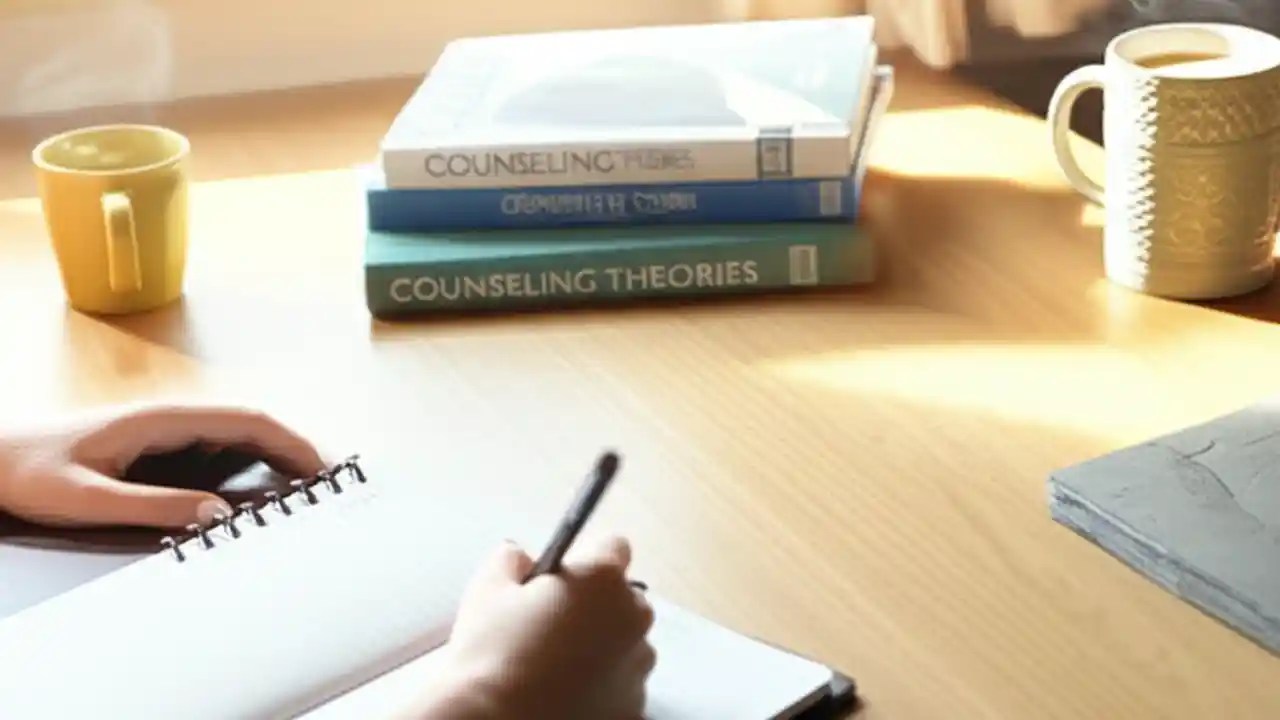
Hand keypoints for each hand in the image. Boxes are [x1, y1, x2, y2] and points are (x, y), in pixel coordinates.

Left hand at [0, 403, 325, 528]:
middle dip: (297, 447)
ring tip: (310, 483)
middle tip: (332, 480)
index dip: (291, 442)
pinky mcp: (159, 444)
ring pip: (240, 433)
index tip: (321, 467)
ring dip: (279, 453)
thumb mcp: (89, 497)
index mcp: (161, 420)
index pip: (246, 421)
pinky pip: (221, 446)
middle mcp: (170, 417)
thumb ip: (154, 505)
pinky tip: (263, 485)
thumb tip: (217, 516)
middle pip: (253, 424)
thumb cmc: (30, 471)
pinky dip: (254, 460)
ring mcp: (166, 428)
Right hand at [406, 536, 655, 719]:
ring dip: (602, 648)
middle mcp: (632, 617)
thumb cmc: (491, 654)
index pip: (614, 547)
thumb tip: (522, 558)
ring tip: (556, 667)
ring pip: (626, 644)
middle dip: (596, 606)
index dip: (587, 559)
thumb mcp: (487, 589)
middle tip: (552, 626)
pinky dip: (602, 687)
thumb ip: (511, 559)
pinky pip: (622, 685)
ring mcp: (639, 666)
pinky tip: (565, 694)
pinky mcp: (635, 707)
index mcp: (603, 579)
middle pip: (624, 598)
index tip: (565, 579)